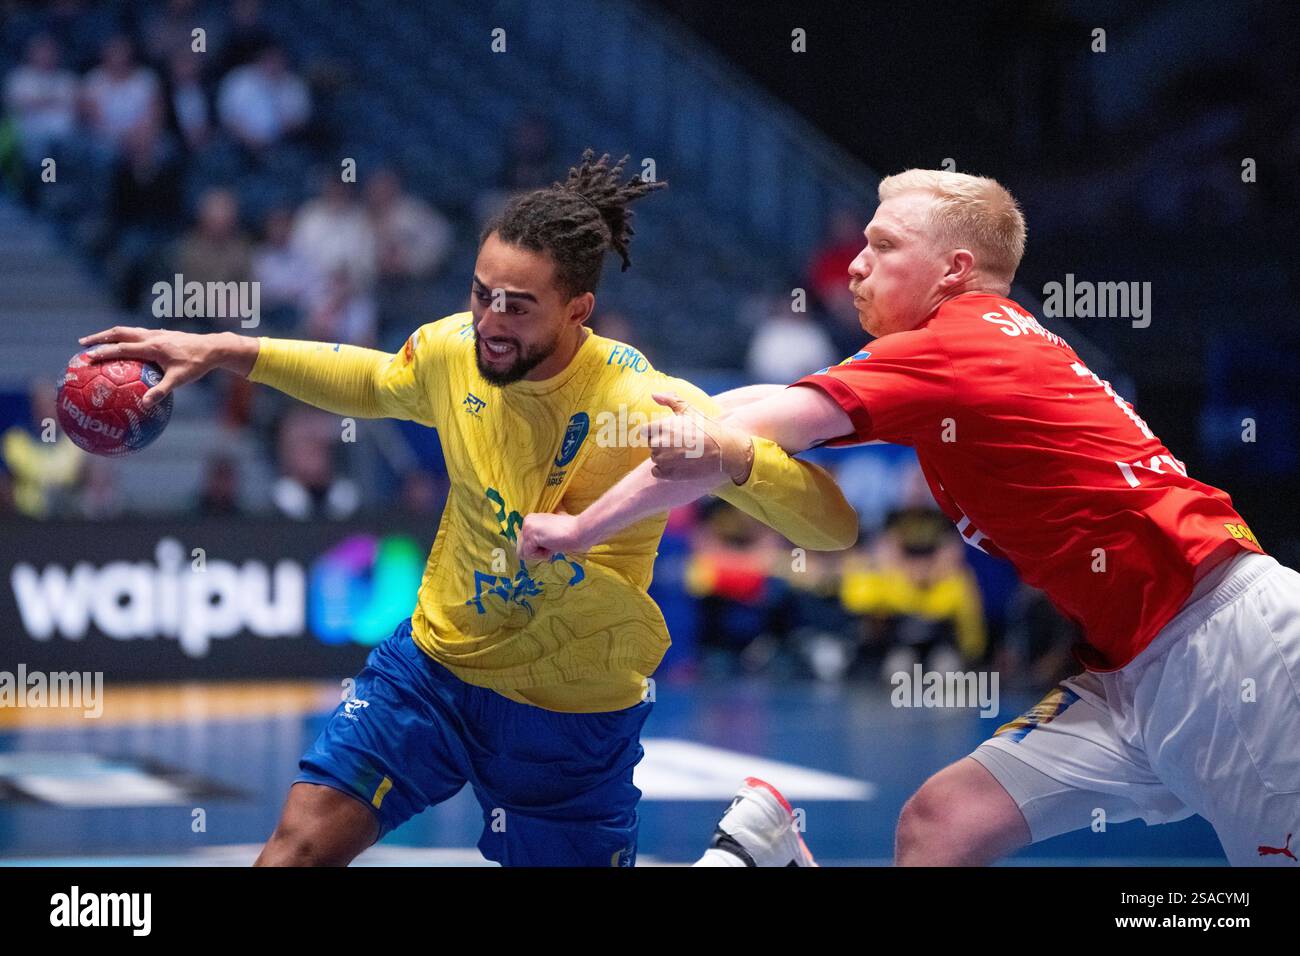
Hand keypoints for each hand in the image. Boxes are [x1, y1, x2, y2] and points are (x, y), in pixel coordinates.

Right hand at [78, 327, 256, 409]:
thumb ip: (160, 391)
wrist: (213, 348)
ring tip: (97, 342)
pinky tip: (123, 347)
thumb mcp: (179, 380)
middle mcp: (151, 336)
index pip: (121, 348)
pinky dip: (125, 338)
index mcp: (152, 346)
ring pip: (127, 331)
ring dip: (110, 335)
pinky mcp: (161, 334)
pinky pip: (138, 334)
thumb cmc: (196, 365)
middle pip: (118, 333)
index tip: (85, 357)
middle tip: (82, 345)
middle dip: (99, 338)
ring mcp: (156, 333)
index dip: (102, 352)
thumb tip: (144, 405)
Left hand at [517, 510, 586, 560]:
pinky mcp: (530, 535)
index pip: (525, 543)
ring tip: (552, 544)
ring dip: (539, 553)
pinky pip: (529, 555)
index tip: (552, 540)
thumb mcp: (551, 531)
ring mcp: (527, 527)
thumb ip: (541, 536)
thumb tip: (532, 549)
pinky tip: (553, 545)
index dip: (539, 547)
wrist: (580, 531)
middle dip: (538, 551)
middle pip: (521, 549)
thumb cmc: (571, 532)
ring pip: (523, 553)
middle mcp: (526, 521)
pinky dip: (542, 555)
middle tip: (553, 542)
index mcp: (530, 519)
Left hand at [636, 392, 754, 483]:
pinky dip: (664, 470)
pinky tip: (678, 464)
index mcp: (661, 426)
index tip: (669, 434)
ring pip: (655, 458)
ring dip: (664, 457)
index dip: (656, 432)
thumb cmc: (706, 428)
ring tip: (682, 454)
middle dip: (662, 444)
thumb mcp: (689, 410)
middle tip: (680, 444)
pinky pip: (656, 472)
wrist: (722, 449)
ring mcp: (663, 460)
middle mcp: (658, 443)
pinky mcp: (669, 474)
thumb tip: (653, 394)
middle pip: (651, 445)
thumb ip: (670, 400)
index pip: (644, 431)